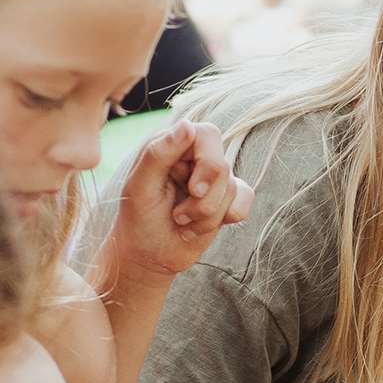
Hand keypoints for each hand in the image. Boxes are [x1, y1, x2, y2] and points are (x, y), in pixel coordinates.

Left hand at [111, 119, 253, 278]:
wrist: (149, 256)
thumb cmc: (138, 220)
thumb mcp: (140, 187)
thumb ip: (159, 153)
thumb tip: (187, 125)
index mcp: (172, 145)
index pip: (207, 135)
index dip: (207, 163)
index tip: (193, 190)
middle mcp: (194, 157)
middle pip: (222, 166)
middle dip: (205, 199)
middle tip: (180, 215)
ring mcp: (213, 179)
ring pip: (232, 189)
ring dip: (206, 215)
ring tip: (181, 221)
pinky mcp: (226, 199)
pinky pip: (245, 200)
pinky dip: (226, 218)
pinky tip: (201, 226)